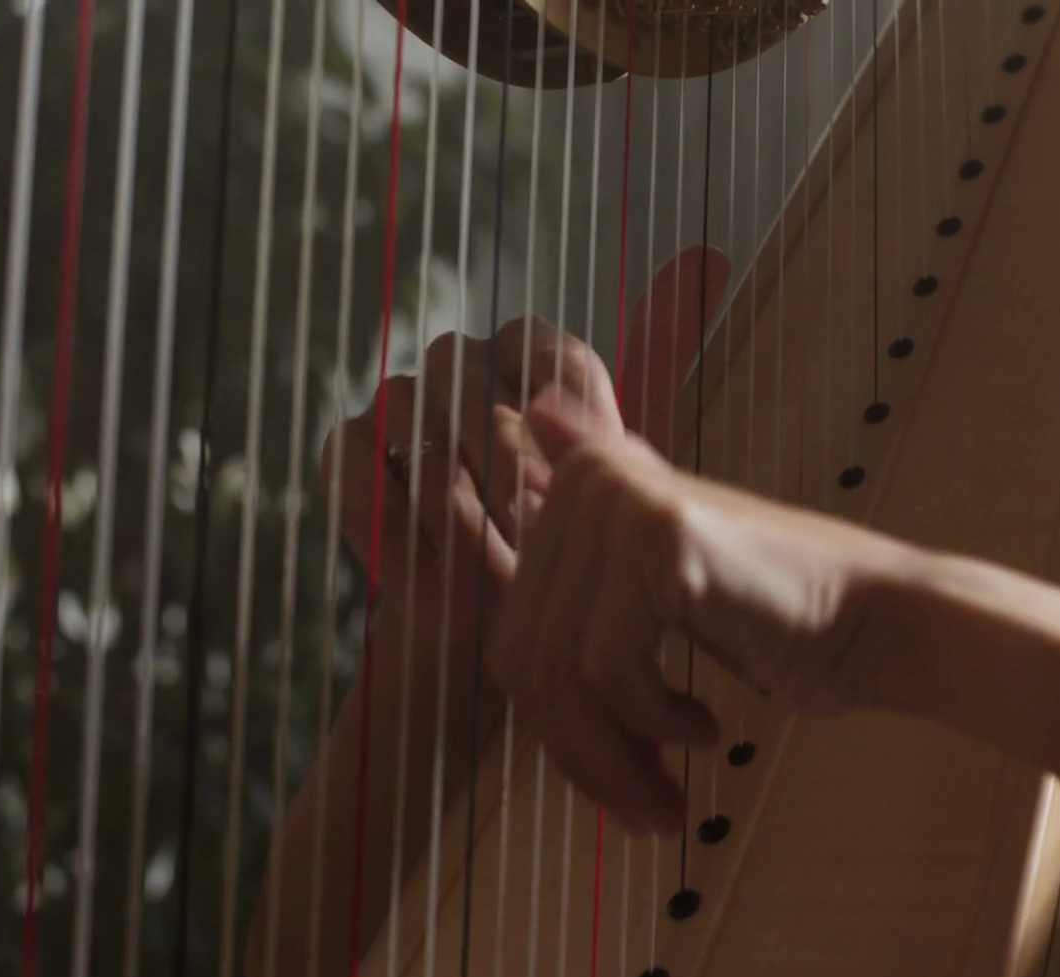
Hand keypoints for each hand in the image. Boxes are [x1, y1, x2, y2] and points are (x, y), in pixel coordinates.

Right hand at [319, 247, 732, 634]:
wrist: (501, 641)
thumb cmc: (571, 549)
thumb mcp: (628, 459)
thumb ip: (658, 351)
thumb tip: (710, 252)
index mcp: (530, 353)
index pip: (550, 351)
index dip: (568, 428)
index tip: (583, 490)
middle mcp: (461, 366)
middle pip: (469, 373)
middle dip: (504, 463)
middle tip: (533, 533)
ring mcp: (398, 407)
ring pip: (410, 412)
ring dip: (454, 500)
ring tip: (493, 565)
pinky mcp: (349, 455)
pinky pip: (356, 459)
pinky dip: (395, 520)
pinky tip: (433, 573)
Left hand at [488, 392, 924, 834]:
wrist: (881, 620)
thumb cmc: (776, 623)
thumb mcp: (658, 608)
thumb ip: (586, 587)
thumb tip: (520, 485)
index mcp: (578, 489)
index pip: (517, 640)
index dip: (556, 730)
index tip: (611, 786)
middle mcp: (587, 480)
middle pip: (527, 659)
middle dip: (582, 756)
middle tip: (643, 812)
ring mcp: (619, 502)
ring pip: (563, 674)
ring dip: (616, 759)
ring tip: (669, 799)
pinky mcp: (657, 540)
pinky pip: (608, 671)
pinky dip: (655, 722)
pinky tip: (708, 728)